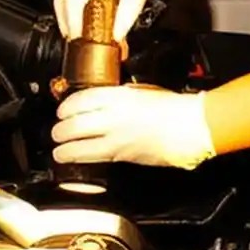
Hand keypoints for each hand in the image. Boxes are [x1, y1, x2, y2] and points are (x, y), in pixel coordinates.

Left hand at [52, 85, 215, 169]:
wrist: (192, 126)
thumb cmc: (173, 107)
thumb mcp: (140, 91)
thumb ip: (116, 97)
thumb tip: (98, 102)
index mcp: (117, 96)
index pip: (80, 100)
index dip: (66, 107)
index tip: (62, 110)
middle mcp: (113, 116)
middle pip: (74, 124)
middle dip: (60, 129)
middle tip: (57, 131)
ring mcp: (116, 137)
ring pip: (78, 145)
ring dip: (64, 148)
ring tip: (59, 150)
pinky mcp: (122, 155)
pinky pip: (94, 157)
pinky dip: (80, 157)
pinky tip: (73, 158)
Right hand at [53, 0, 162, 40]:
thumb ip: (126, 18)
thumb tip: (116, 37)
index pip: (73, 1)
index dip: (73, 23)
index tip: (76, 37)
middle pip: (60, 0)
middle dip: (66, 22)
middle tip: (74, 38)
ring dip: (64, 13)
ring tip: (74, 29)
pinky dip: (66, 1)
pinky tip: (74, 12)